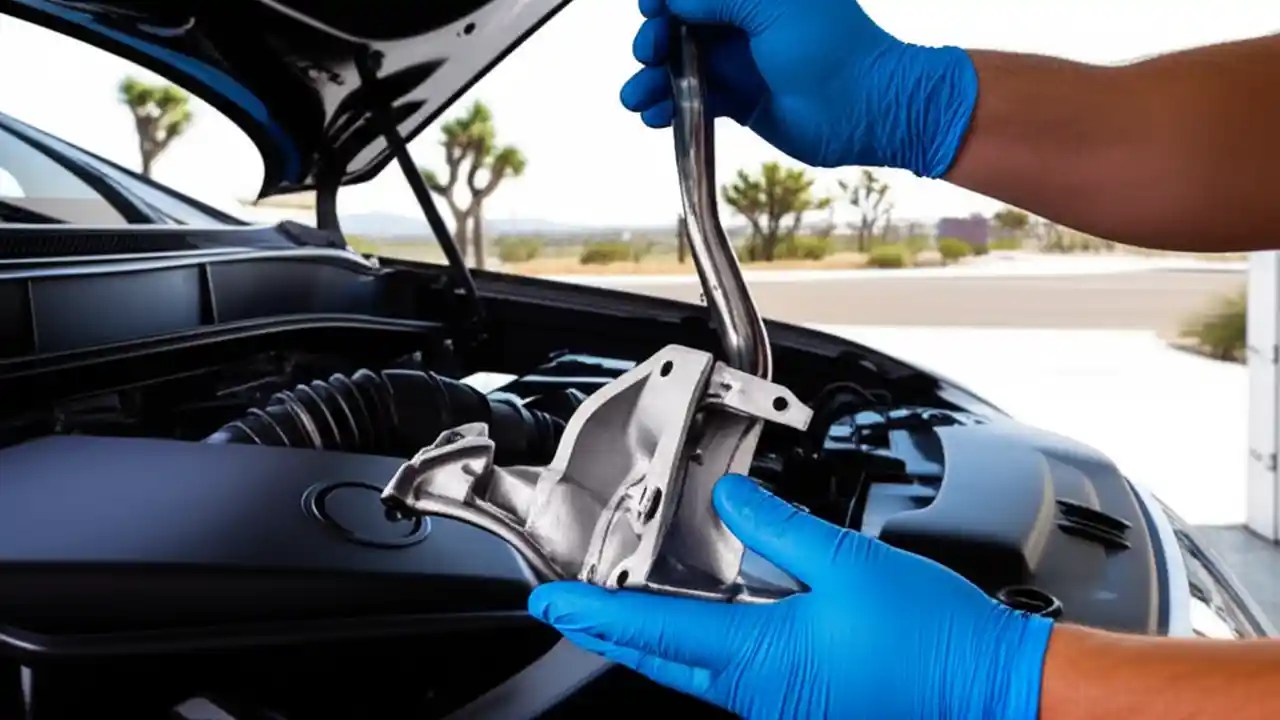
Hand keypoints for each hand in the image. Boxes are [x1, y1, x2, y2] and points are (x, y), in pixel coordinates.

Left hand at [528, 474, 1053, 718]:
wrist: (993, 690)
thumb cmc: (933, 640)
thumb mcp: (848, 563)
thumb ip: (779, 527)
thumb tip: (732, 501)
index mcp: (762, 659)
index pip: (653, 631)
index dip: (595, 613)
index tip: (554, 602)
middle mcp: (762, 695)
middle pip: (662, 660)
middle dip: (613, 631)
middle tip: (576, 605)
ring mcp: (784, 709)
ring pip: (695, 674)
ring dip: (657, 640)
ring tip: (628, 607)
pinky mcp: (808, 708)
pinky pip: (735, 680)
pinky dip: (705, 649)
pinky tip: (710, 626)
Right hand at [620, 0, 978, 176]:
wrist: (866, 109)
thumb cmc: (829, 47)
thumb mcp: (770, 5)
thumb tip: (671, 0)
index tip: (651, 8)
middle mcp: (743, 19)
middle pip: (678, 22)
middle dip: (654, 37)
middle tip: (649, 52)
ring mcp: (739, 60)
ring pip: (679, 63)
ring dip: (652, 79)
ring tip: (637, 98)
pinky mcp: (738, 100)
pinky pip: (691, 99)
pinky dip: (669, 107)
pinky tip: (656, 116)